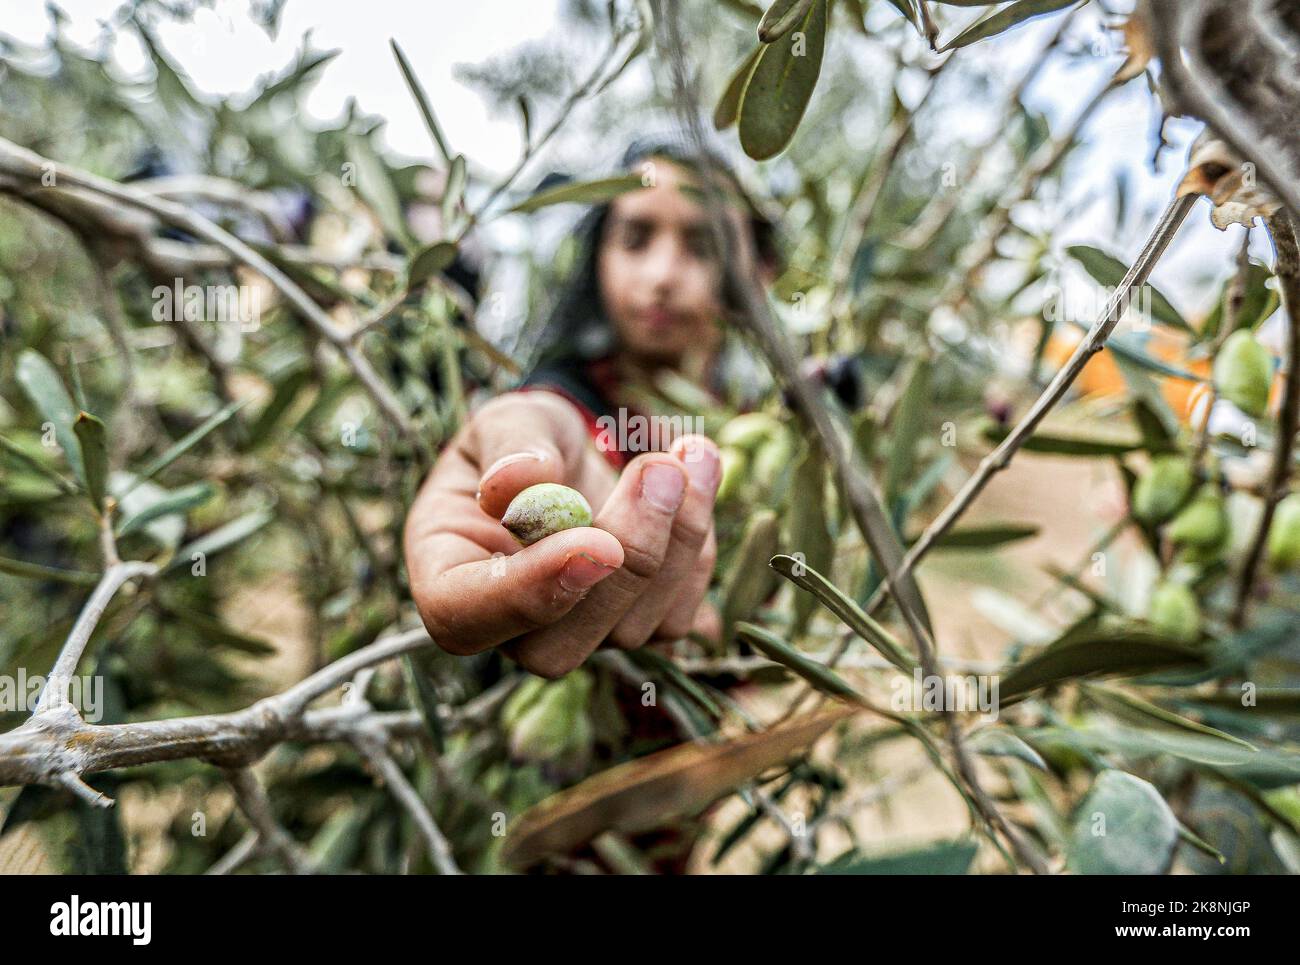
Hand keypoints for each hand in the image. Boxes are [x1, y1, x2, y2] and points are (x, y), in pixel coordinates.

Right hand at [404, 390, 720, 676]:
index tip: (596, 541)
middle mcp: (507, 627)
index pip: (463, 616)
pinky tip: (696, 480)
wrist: (574, 453)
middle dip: (625, 558)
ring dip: (678, 539)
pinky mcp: (633, 631)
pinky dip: (697, 550)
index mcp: (446, 576)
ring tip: (689, 455)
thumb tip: (517, 482)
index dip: (531, 591)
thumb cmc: (525, 439)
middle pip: (557, 647)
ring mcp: (575, 638)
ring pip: (632, 632)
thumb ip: (510, 446)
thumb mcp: (508, 421)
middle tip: (661, 469)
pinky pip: (677, 618)